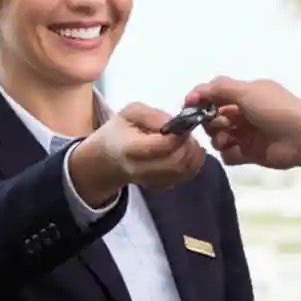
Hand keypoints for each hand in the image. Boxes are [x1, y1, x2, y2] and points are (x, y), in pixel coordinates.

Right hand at [70, 103, 206, 202]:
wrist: (107, 159)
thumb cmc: (119, 131)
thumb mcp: (130, 113)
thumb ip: (152, 115)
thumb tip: (175, 123)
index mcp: (129, 148)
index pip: (162, 146)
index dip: (178, 134)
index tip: (182, 124)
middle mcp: (140, 170)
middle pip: (176, 162)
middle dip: (187, 145)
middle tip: (187, 133)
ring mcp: (150, 182)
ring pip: (183, 172)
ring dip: (193, 155)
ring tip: (187, 141)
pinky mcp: (160, 187)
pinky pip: (185, 177)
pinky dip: (192, 164)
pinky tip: (186, 152)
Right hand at [183, 76, 300, 169]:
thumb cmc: (275, 110)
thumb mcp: (247, 91)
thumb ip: (219, 89)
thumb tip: (196, 91)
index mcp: (247, 93)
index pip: (217, 92)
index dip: (201, 98)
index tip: (189, 106)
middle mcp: (246, 112)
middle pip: (214, 115)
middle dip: (210, 120)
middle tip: (217, 124)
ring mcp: (248, 133)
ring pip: (219, 135)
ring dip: (218, 137)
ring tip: (225, 140)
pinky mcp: (250, 153)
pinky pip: (229, 154)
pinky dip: (229, 153)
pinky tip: (235, 150)